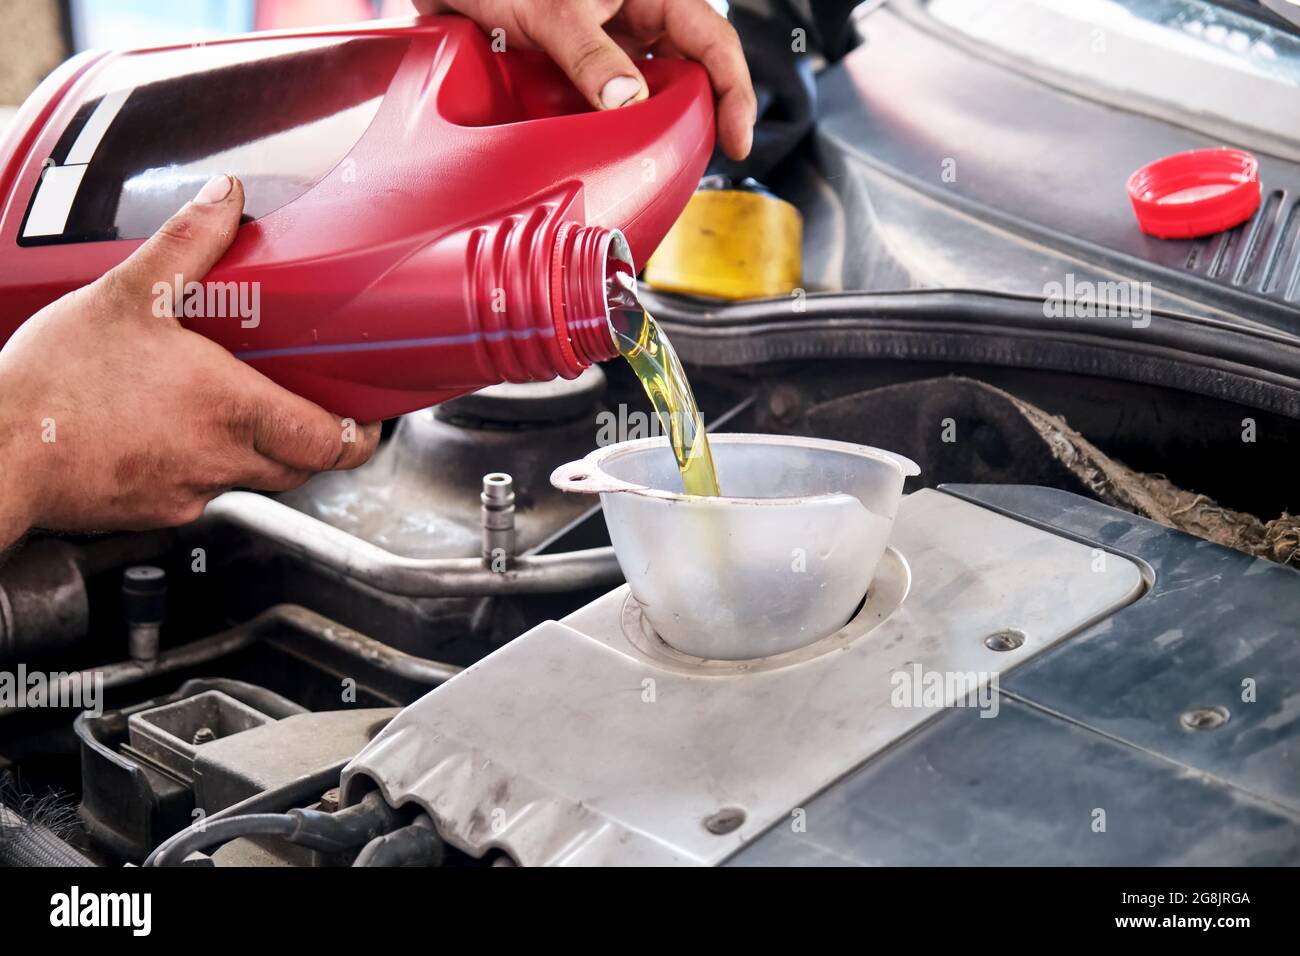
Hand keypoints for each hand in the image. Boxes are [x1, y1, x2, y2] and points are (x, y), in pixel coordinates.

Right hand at [0, 174, 379, 549]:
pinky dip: (199, 465)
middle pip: (300, 465)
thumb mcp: (127, 295)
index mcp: (234, 409)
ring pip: (250, 480)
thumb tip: (226, 199)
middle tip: (307, 404)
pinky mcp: (151, 511)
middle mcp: (222, 461)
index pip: (332, 443)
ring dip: (255, 450)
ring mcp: (187, 492)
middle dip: (311, 439)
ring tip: (230, 408)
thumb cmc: (56, 384)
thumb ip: (187, 245)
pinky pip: (196, 492)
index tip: (367, 422)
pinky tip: (167, 432)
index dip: (359, 436)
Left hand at [416, 0, 756, 159]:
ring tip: (660, 159)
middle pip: (692, 71)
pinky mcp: (585, 65)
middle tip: (697, 159)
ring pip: (654, 90)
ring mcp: (613, 42)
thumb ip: (590, 56)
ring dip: (657, 124)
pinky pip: (614, 100)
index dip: (735, 93)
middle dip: (700, 115)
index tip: (736, 140)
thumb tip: (628, 103)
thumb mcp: (552, 11)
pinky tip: (614, 147)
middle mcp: (639, 16)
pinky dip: (617, 126)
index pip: (715, 43)